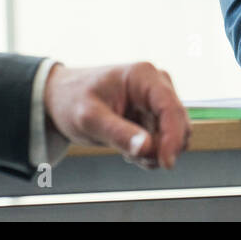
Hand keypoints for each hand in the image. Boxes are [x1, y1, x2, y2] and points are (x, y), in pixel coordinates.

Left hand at [43, 62, 190, 168]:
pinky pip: (164, 140)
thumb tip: (148, 149)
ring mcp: (157, 99)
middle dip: (160, 147)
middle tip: (130, 157)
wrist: (61, 97)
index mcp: (143, 75)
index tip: (166, 163)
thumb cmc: (72, 100)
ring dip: (153, 151)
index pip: (171, 108)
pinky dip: (150, 151)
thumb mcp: (89, 119)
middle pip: (179, 123)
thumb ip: (118, 134)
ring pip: (174, 135)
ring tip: (124, 150)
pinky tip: (128, 148)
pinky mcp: (154, 113)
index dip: (174, 138)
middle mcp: (157, 83)